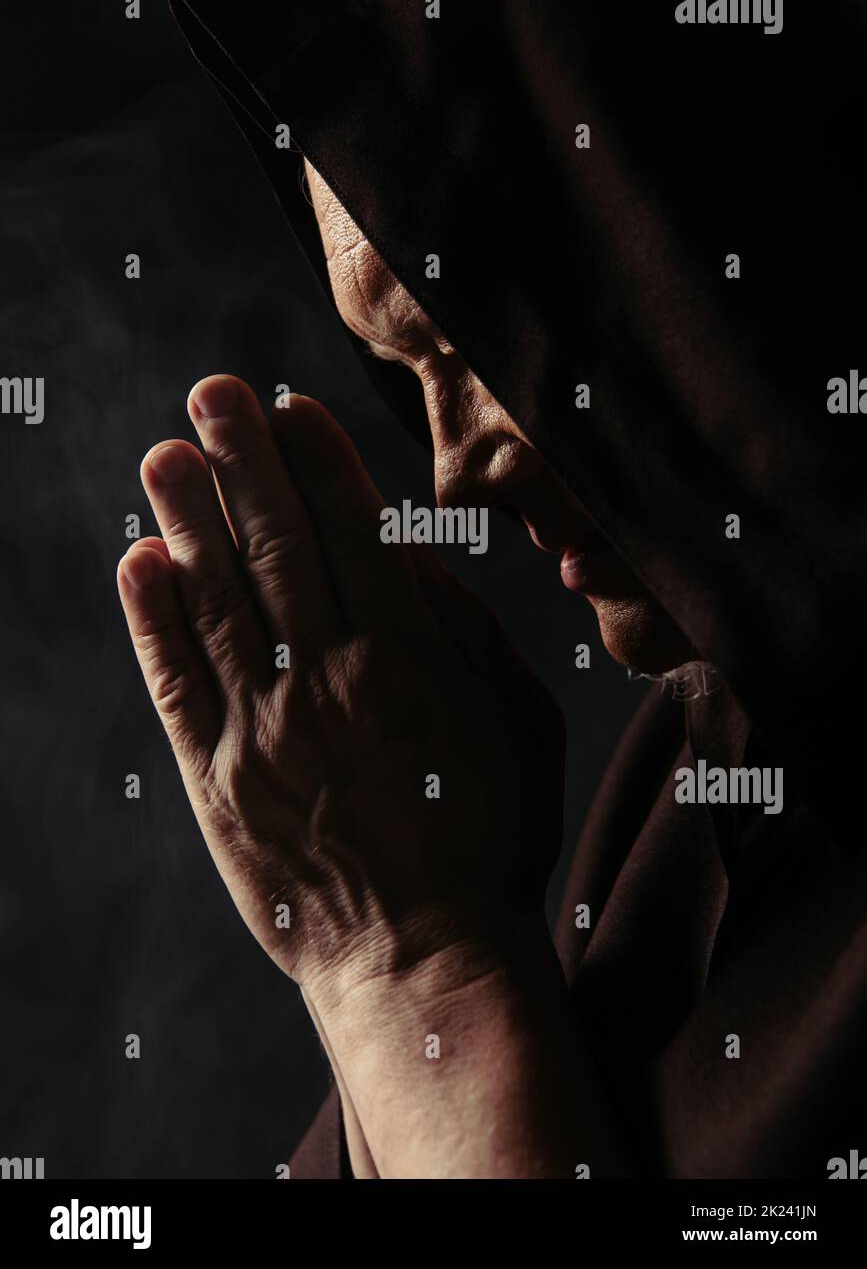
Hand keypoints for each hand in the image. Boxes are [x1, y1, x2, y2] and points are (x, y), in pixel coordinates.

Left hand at [117, 376, 564, 997]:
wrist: (420, 959)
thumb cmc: (487, 838)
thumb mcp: (516, 726)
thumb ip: (462, 634)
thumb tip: (404, 555)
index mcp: (406, 661)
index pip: (353, 534)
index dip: (318, 462)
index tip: (291, 406)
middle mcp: (328, 680)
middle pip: (278, 547)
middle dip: (243, 462)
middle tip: (211, 394)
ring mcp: (264, 729)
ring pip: (217, 602)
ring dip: (186, 520)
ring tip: (164, 454)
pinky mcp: (217, 779)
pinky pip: (177, 685)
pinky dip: (152, 621)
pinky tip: (138, 562)